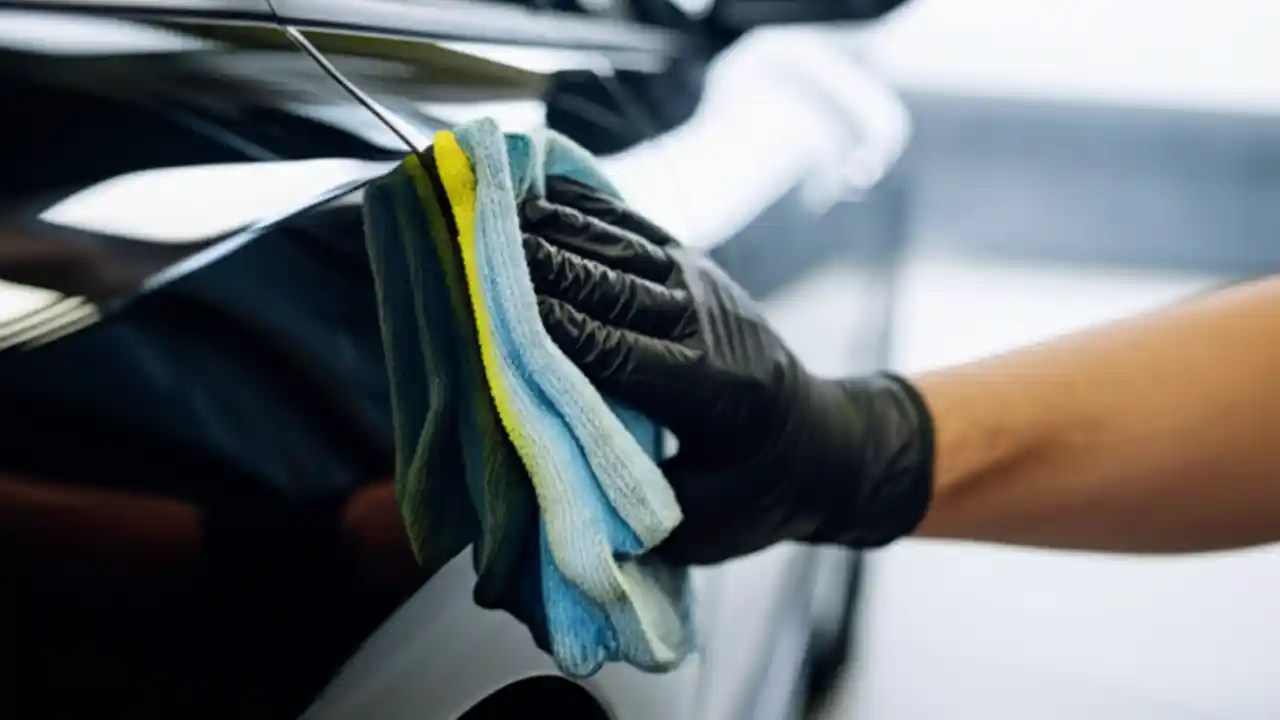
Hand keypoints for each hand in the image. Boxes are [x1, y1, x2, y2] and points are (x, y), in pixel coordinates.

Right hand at [519, 177, 934, 563]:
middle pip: (616, 289)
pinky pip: (635, 226)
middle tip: (474, 246)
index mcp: (714, 391)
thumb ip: (626, 500)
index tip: (495, 312)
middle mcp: (709, 325)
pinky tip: (539, 189)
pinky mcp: (695, 266)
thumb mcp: (698, 523)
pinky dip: (586, 206)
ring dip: (557, 230)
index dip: (558, 331)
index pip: (622, 354)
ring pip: (622, 248)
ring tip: (492, 211)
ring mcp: (704, 286)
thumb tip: (538, 479)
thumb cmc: (755, 493)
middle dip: (544, 268)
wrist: (824, 443)